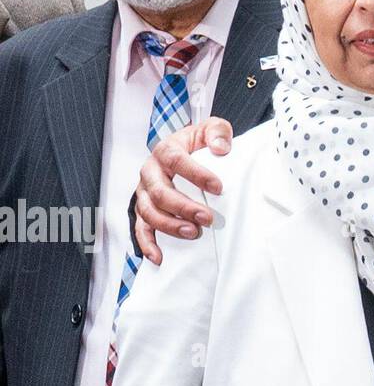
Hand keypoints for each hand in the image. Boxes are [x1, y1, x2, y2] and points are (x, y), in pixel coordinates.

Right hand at [133, 117, 232, 264]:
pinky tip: (159, 257)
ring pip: (149, 212)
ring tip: (194, 233)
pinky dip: (147, 244)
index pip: (177, 161)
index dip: (196, 175)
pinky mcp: (143, 208)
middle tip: (207, 218)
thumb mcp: (211, 129)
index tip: (218, 187)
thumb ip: (218, 132)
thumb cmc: (199, 142)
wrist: (184, 149)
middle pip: (160, 191)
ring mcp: (143, 192)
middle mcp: (150, 171)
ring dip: (170, 225)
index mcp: (165, 150)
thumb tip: (221, 149)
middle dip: (183, 207)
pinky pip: (140, 228)